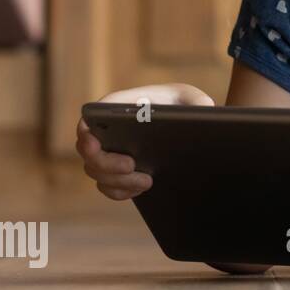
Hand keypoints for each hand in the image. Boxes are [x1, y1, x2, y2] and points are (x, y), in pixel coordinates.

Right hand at [76, 83, 214, 200]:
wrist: (183, 122)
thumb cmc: (181, 102)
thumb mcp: (192, 97)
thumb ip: (198, 102)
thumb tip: (203, 112)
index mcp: (116, 107)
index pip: (89, 119)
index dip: (86, 134)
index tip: (97, 144)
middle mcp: (105, 130)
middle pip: (89, 153)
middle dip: (107, 165)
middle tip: (133, 167)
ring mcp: (108, 152)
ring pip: (96, 173)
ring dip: (118, 182)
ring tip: (147, 182)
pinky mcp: (116, 170)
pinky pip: (107, 186)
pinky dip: (119, 191)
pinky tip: (140, 190)